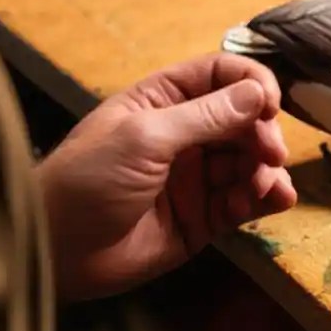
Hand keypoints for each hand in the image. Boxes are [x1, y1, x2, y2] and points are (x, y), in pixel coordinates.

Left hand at [36, 53, 297, 300]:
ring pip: (249, 161)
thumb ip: (205, 116)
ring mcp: (195, 176)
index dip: (251, 84)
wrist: (57, 254)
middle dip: (262, 133)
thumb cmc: (85, 181)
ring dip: (266, 169)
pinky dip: (266, 197)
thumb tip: (257, 93)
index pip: (220, 76)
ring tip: (264, 184)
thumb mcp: (144, 137)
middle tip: (269, 153)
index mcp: (163, 101)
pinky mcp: (203, 216)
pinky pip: (245, 199)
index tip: (270, 104)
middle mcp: (184, 135)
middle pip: (243, 119)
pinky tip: (273, 199)